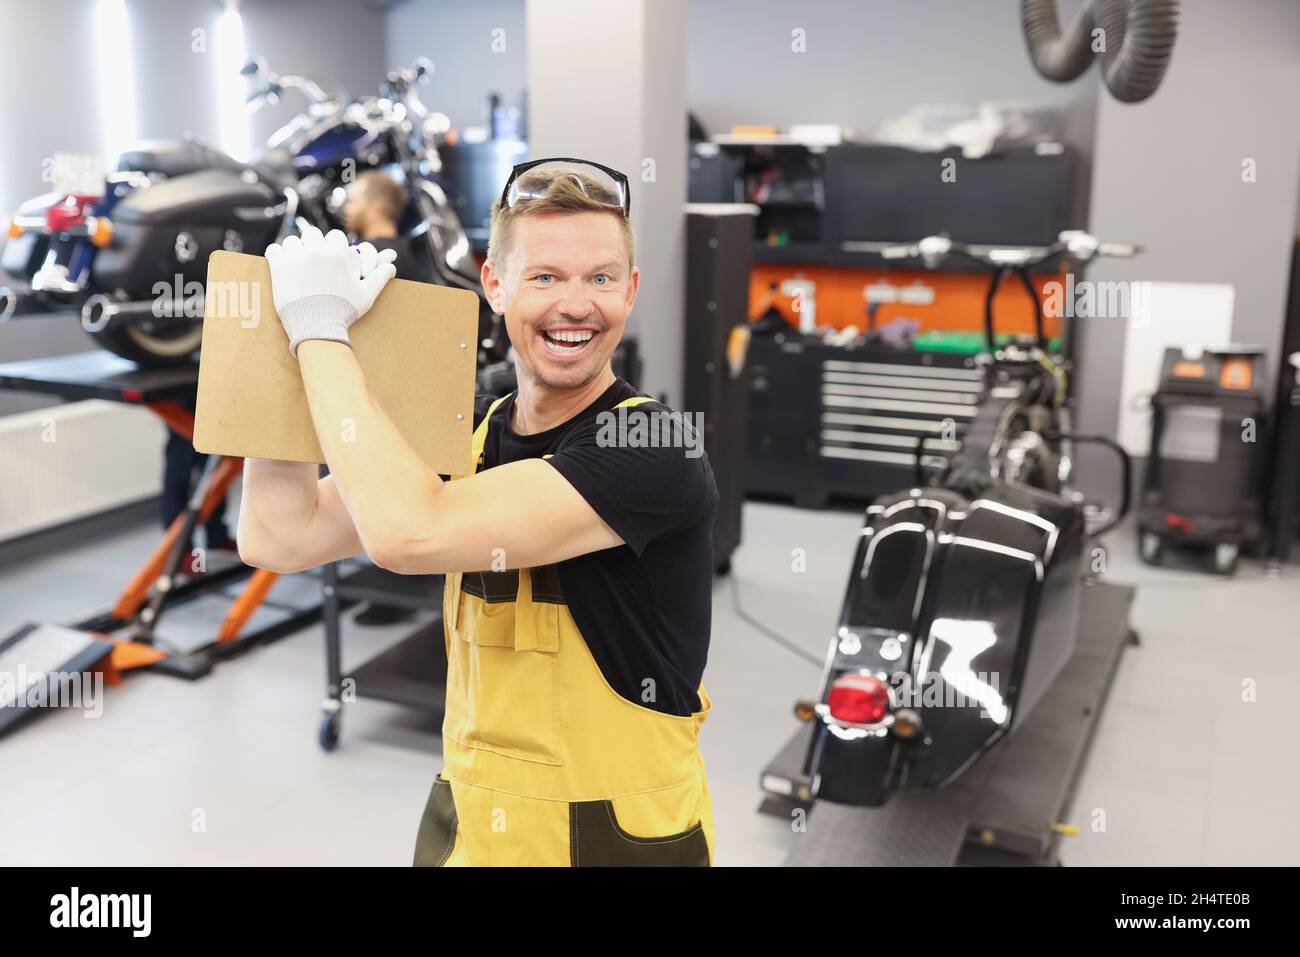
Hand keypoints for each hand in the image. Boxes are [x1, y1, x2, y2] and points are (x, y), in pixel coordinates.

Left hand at [264, 226, 397, 357]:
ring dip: (295, 249)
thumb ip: (379, 278)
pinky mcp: (278, 267)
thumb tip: (392, 267)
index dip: (333, 245)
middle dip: (313, 245)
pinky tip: (283, 265)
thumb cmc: (343, 312)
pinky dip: (277, 255)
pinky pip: (273, 249)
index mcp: (338, 254)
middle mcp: (317, 251)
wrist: (317, 328)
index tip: (330, 256)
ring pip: (292, 240)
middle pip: (312, 234)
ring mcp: (296, 258)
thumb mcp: (366, 295)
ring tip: (298, 264)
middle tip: (313, 260)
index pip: (334, 235)